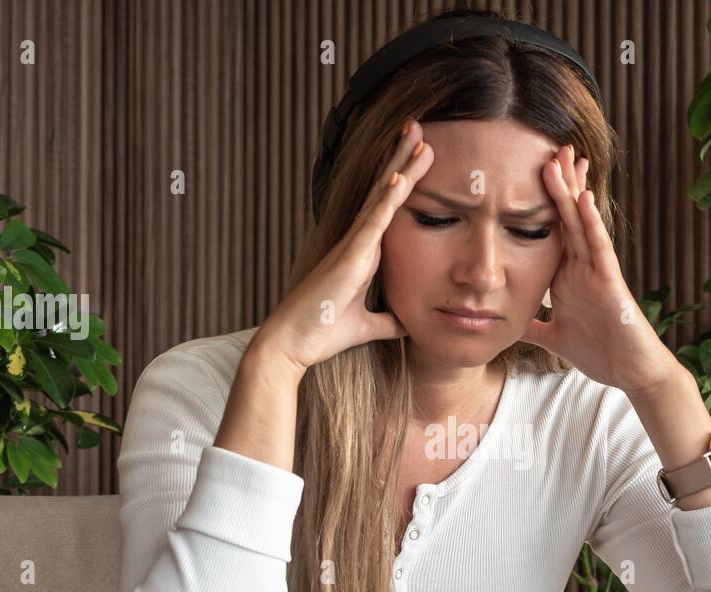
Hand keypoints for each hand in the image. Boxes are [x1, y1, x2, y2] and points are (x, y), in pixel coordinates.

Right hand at [249, 119, 434, 376]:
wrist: (290, 345)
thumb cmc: (320, 333)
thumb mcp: (366, 327)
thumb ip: (386, 322)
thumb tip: (407, 325)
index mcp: (362, 254)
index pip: (387, 209)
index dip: (403, 181)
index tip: (419, 155)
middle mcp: (357, 243)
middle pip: (383, 192)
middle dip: (402, 159)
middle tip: (419, 127)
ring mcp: (352, 246)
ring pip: (381, 198)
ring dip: (400, 167)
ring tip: (417, 136)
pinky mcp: (349, 258)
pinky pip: (373, 224)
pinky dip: (387, 200)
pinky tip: (400, 177)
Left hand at [520, 145, 675, 398]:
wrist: (631, 373)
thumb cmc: (601, 353)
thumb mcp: (555, 338)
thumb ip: (535, 327)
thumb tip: (511, 325)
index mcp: (567, 277)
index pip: (550, 233)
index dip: (540, 206)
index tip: (525, 177)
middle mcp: (582, 268)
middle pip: (565, 219)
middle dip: (557, 186)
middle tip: (547, 149)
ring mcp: (597, 272)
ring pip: (580, 224)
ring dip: (570, 192)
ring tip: (560, 160)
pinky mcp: (611, 282)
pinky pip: (599, 248)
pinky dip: (590, 223)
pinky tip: (583, 198)